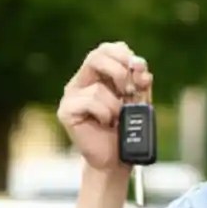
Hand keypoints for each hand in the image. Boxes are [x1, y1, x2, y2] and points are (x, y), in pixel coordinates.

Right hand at [57, 41, 152, 172]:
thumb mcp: (139, 100)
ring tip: (115, 118)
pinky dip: (105, 113)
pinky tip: (104, 123)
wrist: (115, 159)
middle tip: (128, 92)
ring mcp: (71, 96)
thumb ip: (140, 81)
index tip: (139, 70)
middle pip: (96, 56)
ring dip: (116, 105)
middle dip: (120, 72)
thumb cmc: (125, 129)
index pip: (107, 48)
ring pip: (98, 87)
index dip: (125, 54)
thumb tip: (139, 65)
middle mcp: (81, 81)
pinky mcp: (66, 111)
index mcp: (97, 74)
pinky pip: (91, 102)